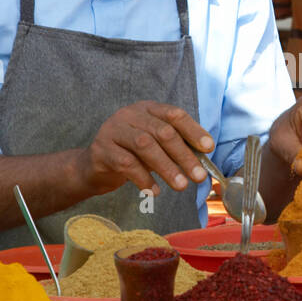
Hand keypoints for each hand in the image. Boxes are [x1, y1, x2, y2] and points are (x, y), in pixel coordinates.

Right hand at [79, 101, 211, 196]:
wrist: (93, 167)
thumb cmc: (131, 155)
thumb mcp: (154, 147)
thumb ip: (174, 147)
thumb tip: (203, 160)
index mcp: (147, 109)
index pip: (174, 114)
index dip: (193, 130)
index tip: (208, 148)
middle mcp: (129, 115)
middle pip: (162, 131)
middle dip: (183, 155)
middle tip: (198, 176)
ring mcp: (113, 130)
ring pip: (145, 145)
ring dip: (167, 168)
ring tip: (181, 186)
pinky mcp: (101, 150)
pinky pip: (126, 163)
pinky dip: (144, 178)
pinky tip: (155, 191)